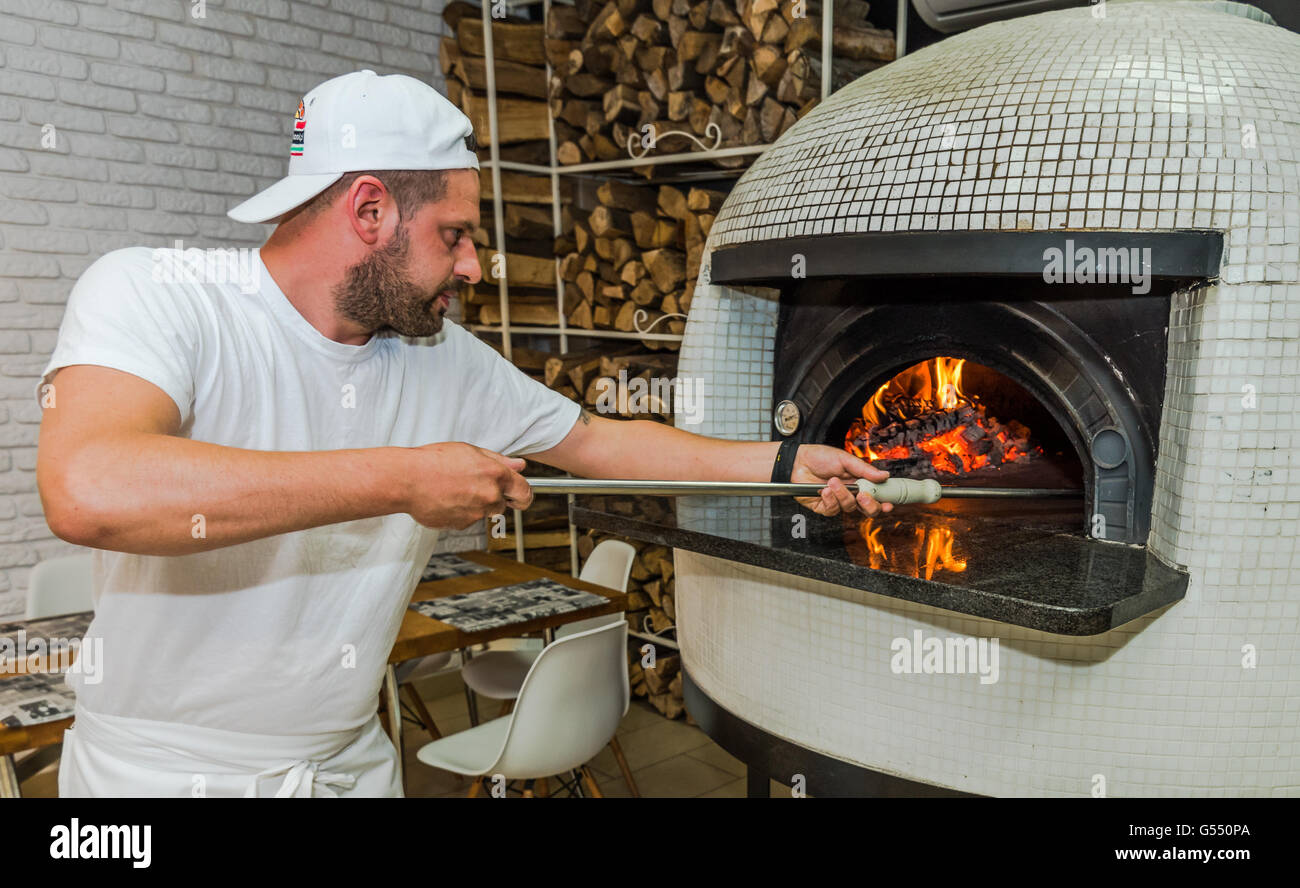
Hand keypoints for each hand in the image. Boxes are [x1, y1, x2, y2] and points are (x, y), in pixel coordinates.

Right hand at [400, 442, 532, 529]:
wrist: (407, 479)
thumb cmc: (435, 461)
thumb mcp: (470, 451)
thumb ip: (499, 460)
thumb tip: (520, 465)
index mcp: (496, 474)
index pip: (525, 491)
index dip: (523, 495)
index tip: (519, 496)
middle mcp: (490, 495)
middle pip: (504, 504)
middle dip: (494, 498)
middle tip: (474, 487)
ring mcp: (476, 513)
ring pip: (484, 512)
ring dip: (476, 504)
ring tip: (454, 489)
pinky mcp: (461, 525)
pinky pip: (466, 520)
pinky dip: (459, 512)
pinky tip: (445, 499)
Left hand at [789, 444, 893, 516]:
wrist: (797, 461)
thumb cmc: (820, 457)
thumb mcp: (844, 459)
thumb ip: (865, 470)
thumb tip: (885, 476)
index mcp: (859, 482)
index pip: (876, 496)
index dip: (884, 502)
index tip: (888, 503)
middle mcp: (850, 494)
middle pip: (867, 509)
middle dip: (869, 506)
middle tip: (863, 496)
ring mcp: (837, 501)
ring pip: (849, 508)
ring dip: (842, 495)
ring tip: (833, 482)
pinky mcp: (823, 507)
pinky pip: (832, 510)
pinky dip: (830, 500)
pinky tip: (825, 490)